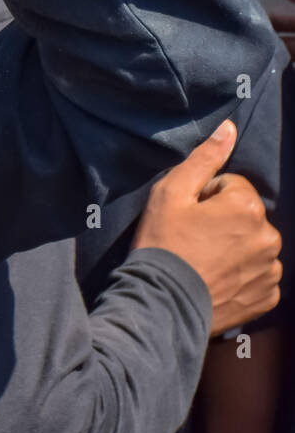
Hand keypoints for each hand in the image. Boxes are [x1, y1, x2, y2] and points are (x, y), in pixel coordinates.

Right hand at [132, 120, 281, 335]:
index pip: (230, 186)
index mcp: (247, 206)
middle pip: (246, 216)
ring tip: (202, 261)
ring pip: (254, 245)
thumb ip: (204, 159)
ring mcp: (270, 269)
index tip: (186, 217)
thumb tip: (229, 129)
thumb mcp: (170, 194)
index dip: (204, 198)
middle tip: (192, 240)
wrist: (161, 303)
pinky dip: (241, 276)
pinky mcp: (267, 296)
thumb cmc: (162, 244)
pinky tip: (216, 280)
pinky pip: (258, 276)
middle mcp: (268, 236)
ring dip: (234, 248)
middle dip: (223, 223)